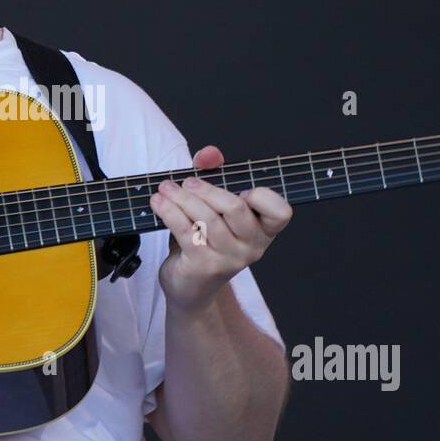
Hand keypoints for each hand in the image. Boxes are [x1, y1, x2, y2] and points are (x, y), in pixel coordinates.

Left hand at [149, 144, 292, 313]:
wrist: (190, 287)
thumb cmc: (205, 240)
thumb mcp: (213, 206)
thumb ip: (214, 173)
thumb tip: (209, 153)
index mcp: (263, 231)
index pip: (281, 212)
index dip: (263, 196)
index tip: (241, 189)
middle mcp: (253, 247)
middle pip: (235, 208)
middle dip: (206, 189)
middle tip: (186, 182)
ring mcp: (229, 259)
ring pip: (206, 218)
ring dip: (181, 198)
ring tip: (165, 188)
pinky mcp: (204, 266)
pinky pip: (186, 231)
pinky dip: (169, 211)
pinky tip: (158, 203)